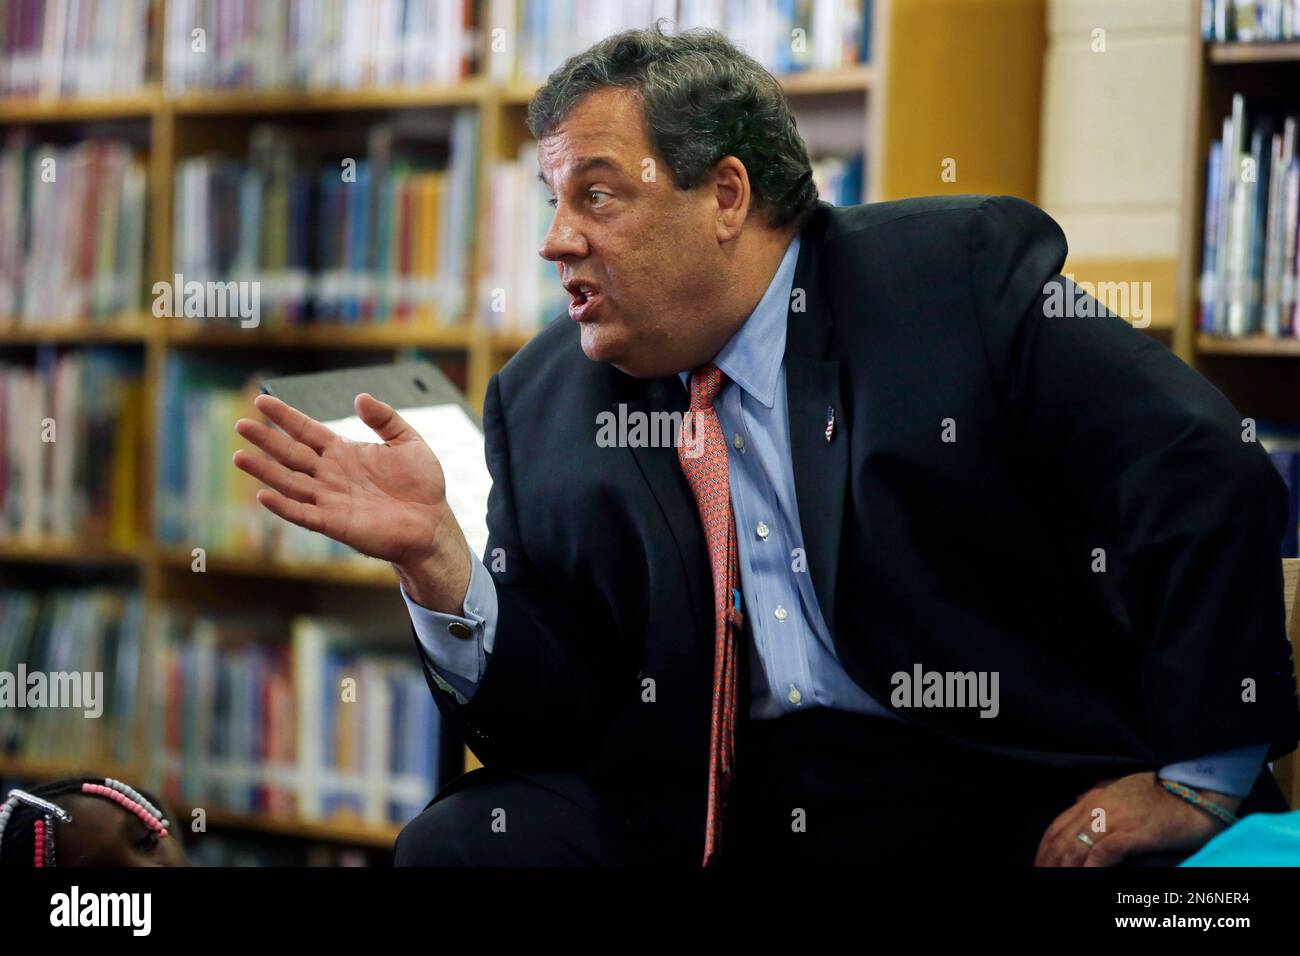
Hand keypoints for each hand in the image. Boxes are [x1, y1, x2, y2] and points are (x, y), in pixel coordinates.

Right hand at [233, 392, 470, 610]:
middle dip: (266, 439)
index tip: (261, 400)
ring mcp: (330, 498)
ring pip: (289, 482)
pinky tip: (264, 494)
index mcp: (344, 452)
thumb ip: (386, 418)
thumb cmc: (422, 486)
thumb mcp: (408, 442)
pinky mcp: (334, 523)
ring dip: (264, 471)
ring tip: (239, 456)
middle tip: (240, 425)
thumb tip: (361, 396)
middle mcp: (331, 474)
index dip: (285, 416)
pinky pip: (302, 513)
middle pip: (290, 453)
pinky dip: (283, 505)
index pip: (306, 430)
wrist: (432, 524)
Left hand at [1033, 772, 1239, 866]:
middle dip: (1049, 863)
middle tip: (1044, 877)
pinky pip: (1103, 852)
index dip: (1045, 850)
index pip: (1056, 828)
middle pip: (1061, 841)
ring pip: (1076, 848)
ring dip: (1065, 869)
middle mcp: (1096, 807)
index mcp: (1091, 799)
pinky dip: (1090, 868)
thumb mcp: (1121, 790)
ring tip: (1059, 882)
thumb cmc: (1161, 794)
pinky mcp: (1131, 832)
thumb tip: (1076, 803)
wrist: (1194, 793)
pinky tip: (1086, 876)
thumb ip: (1098, 797)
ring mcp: (1113, 819)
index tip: (1040, 865)